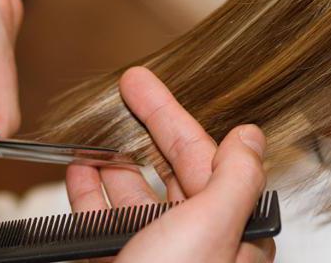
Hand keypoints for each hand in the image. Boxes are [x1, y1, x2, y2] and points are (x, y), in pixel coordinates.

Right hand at [66, 67, 274, 262]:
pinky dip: (88, 193)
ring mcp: (157, 252)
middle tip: (126, 90)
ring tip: (98, 131)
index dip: (173, 117)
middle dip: (145, 127)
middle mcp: (196, 240)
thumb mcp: (213, 227)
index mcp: (229, 230)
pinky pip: (101, 220)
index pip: (202, 157)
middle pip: (169, 169)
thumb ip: (236, 178)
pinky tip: (80, 170)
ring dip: (114, 160)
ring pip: (134, 193)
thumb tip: (251, 135)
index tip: (147, 84)